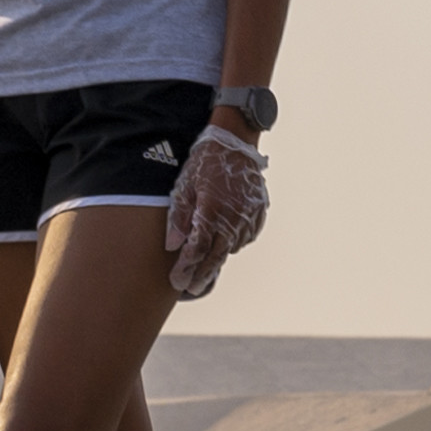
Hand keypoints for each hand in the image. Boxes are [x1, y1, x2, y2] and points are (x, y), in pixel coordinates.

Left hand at [166, 124, 268, 300]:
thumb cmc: (204, 162)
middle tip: (192, 288)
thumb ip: (178, 218)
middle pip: (216, 256)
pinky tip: (225, 242)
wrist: (235, 142)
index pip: (197, 250)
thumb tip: (172, 246)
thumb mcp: (184, 186)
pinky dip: (234, 241)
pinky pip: (246, 236)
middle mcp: (232, 218)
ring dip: (218, 257)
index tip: (177, 281)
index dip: (186, 268)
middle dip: (202, 274)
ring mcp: (248, 216)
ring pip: (232, 247)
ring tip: (206, 265)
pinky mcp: (258, 211)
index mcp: (211, 211)